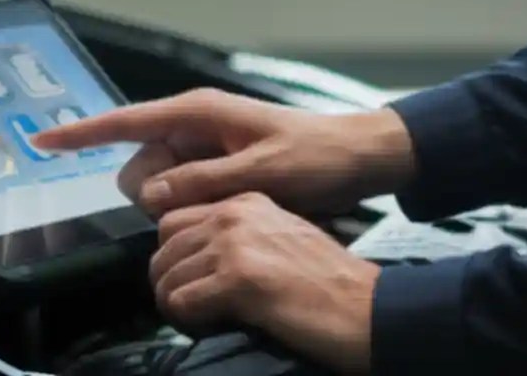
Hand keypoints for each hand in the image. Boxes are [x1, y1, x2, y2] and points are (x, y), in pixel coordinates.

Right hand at [32, 88, 414, 216]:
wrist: (356, 155)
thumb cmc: (315, 156)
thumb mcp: (260, 173)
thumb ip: (202, 182)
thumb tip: (150, 195)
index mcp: (198, 112)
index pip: (125, 122)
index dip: (81, 134)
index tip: (42, 141)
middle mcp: (193, 123)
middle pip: (140, 164)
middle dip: (157, 191)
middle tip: (211, 198)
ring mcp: (203, 143)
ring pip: (160, 182)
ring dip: (180, 202)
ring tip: (232, 200)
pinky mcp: (214, 162)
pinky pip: (182, 187)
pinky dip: (191, 203)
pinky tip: (223, 205)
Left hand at [152, 192, 379, 373]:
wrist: (362, 305)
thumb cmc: (328, 279)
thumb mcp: (280, 235)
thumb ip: (240, 235)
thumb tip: (198, 258)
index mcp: (244, 201)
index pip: (174, 219)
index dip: (175, 255)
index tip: (190, 280)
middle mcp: (232, 214)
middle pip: (164, 247)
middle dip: (168, 279)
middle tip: (189, 305)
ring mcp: (233, 244)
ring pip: (166, 276)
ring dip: (176, 304)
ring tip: (200, 319)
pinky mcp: (235, 279)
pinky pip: (180, 301)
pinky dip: (186, 320)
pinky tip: (208, 326)